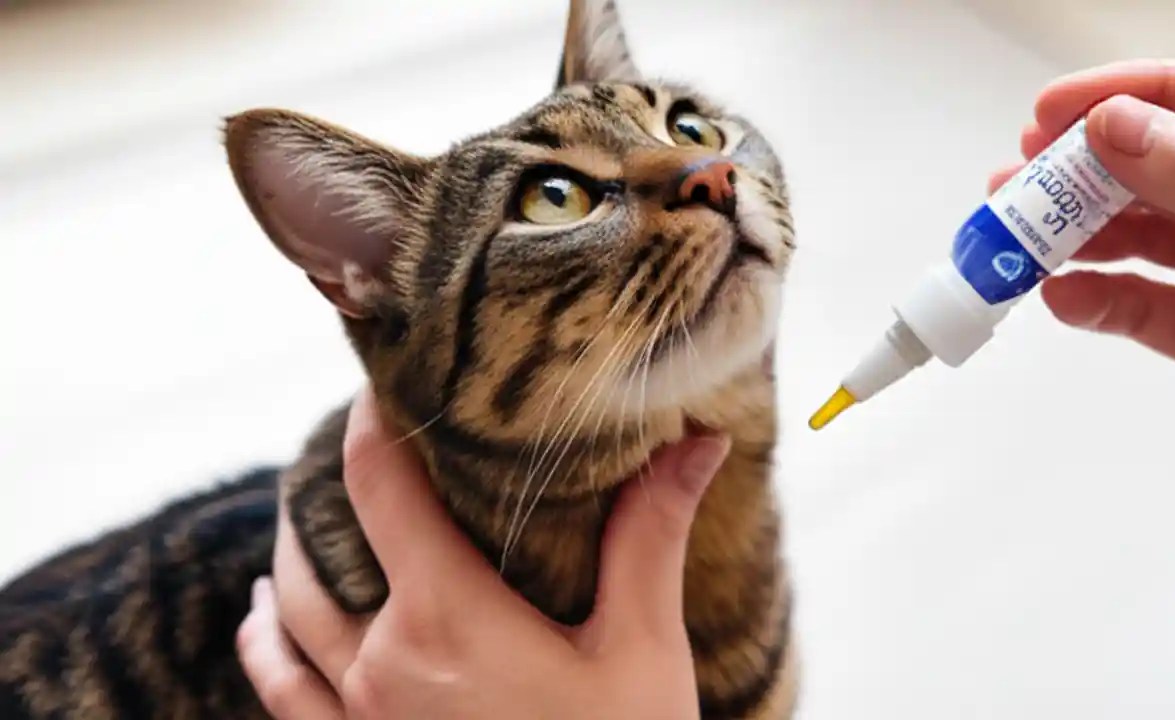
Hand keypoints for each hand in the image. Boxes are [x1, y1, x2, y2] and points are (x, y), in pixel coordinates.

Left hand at [236, 388, 726, 718]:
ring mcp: (355, 718)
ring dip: (290, 553)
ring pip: (288, 614)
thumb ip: (651, 536)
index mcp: (444, 618)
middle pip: (317, 542)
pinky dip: (262, 643)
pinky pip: (278, 690)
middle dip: (326, 483)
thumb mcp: (642, 648)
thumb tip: (698, 443)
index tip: (380, 382)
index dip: (369, 422)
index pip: (377, 486)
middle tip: (349, 440)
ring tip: (302, 511)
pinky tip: (260, 618)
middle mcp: (378, 663)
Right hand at [992, 59, 1174, 497]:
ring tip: (1016, 240)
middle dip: (1091, 168)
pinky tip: (1060, 299)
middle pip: (1170, 166)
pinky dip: (1096, 302)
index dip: (1141, 91)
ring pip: (1147, 238)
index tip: (1060, 111)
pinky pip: (1144, 310)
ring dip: (1077, 235)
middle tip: (1020, 175)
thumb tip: (1119, 129)